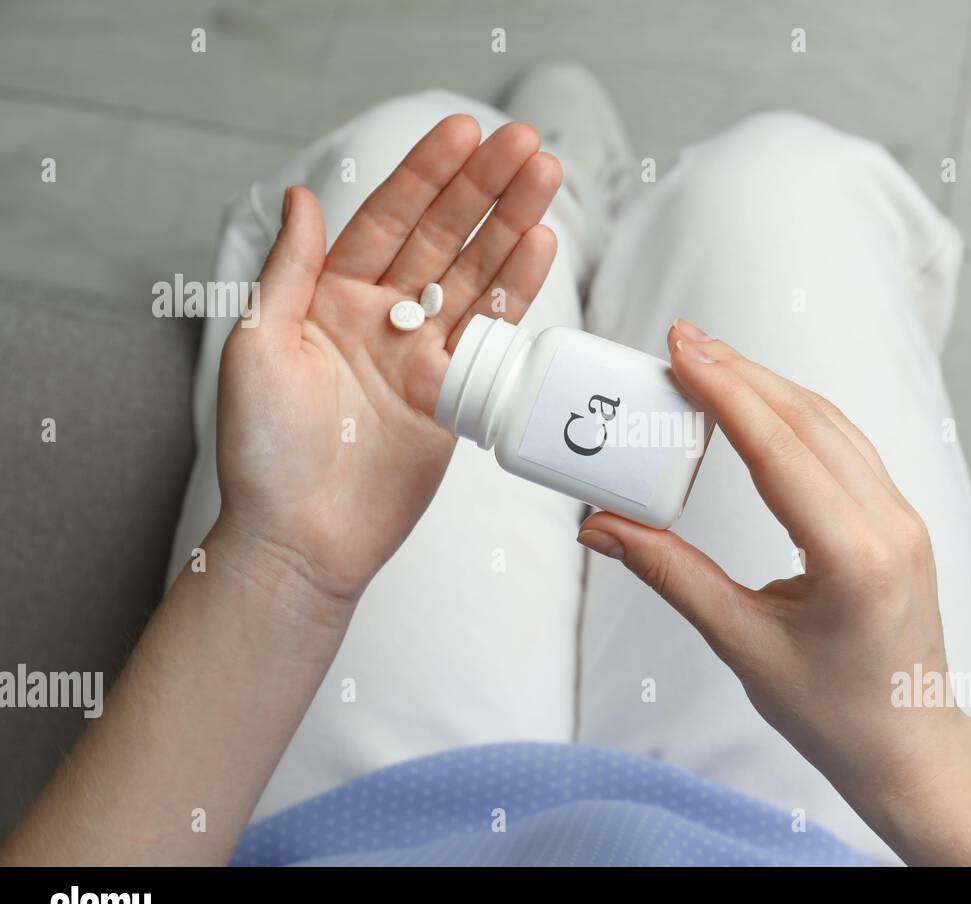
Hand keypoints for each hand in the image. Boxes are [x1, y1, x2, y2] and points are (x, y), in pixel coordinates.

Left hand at [215, 115, 561, 606]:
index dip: (425, 175)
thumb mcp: (257, 348)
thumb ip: (289, 272)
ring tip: (546, 178)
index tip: (464, 132)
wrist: (302, 538)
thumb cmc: (264, 451)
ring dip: (511, 227)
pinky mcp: (454, 395)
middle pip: (442, 238)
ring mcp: (422, 355)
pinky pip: (490, 335)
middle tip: (525, 144)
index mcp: (328, 298)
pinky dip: (517, 292)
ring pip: (474, 277)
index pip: (386, 220)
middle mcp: (381, 318)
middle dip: (483, 189)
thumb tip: (304, 199)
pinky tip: (540, 248)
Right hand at [578, 319, 970, 864]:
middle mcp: (889, 525)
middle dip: (740, 374)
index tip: (681, 347)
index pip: (780, 450)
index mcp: (854, 558)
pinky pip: (847, 447)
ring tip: (710, 363)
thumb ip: (673, 576)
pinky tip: (761, 405)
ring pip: (832, 426)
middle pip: (808, 421)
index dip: (726, 390)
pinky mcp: (898, 521)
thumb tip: (605, 527)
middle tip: (680, 340)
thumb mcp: (743, 646)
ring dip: (769, 387)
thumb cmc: (834, 713)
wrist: (909, 747)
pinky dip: (798, 415)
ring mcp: (902, 519)